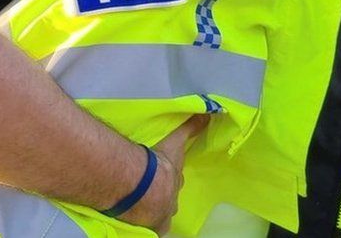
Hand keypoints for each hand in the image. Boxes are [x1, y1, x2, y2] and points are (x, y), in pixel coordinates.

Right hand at [118, 114, 210, 234]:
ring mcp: (160, 218)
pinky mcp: (149, 228)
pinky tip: (132, 217)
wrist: (143, 187)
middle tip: (148, 188)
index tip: (160, 173)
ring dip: (150, 208)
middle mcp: (170, 203)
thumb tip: (208, 113)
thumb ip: (190, 127)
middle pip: (167, 198)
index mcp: (175, 183)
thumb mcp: (175, 142)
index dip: (167, 177)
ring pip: (157, 214)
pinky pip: (146, 228)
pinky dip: (140, 221)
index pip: (174, 181)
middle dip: (160, 194)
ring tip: (137, 201)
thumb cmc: (159, 164)